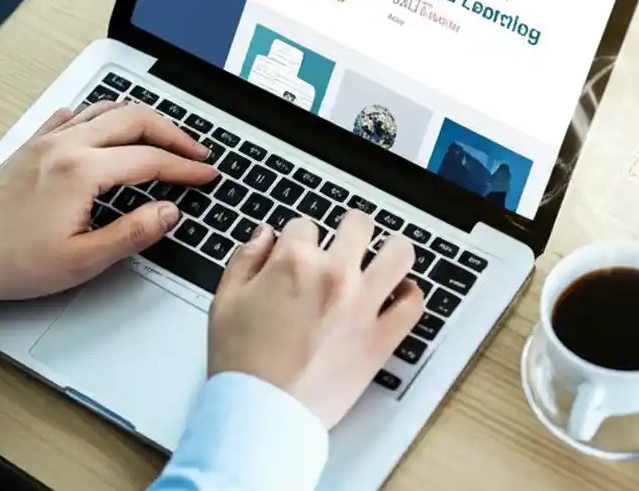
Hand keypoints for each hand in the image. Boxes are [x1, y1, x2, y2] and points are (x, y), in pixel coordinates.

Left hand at [0, 101, 216, 310]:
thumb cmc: (12, 261)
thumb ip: (133, 233)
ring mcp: (47, 141)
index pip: (150, 159)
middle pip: (135, 120)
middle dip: (174, 133)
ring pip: (107, 109)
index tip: (207, 175)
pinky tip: (107, 128)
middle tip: (196, 152)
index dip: (185, 168)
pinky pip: (75, 115)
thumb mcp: (82, 260)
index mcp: (82, 172)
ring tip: (164, 137)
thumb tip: (168, 212)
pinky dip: (102, 116)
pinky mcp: (32, 146)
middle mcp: (66, 146)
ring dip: (142, 119)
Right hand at [207, 211, 423, 427]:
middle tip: (345, 245)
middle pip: (358, 225)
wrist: (261, 412)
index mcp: (294, 262)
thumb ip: (246, 259)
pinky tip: (397, 295)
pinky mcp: (381, 338)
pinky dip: (409, 295)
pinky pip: (413, 304)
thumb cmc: (240, 363)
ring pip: (399, 252)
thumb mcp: (225, 301)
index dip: (299, 238)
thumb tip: (266, 234)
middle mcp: (334, 276)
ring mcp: (363, 306)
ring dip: (390, 250)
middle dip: (349, 230)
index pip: (305, 225)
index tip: (297, 254)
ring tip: (382, 258)